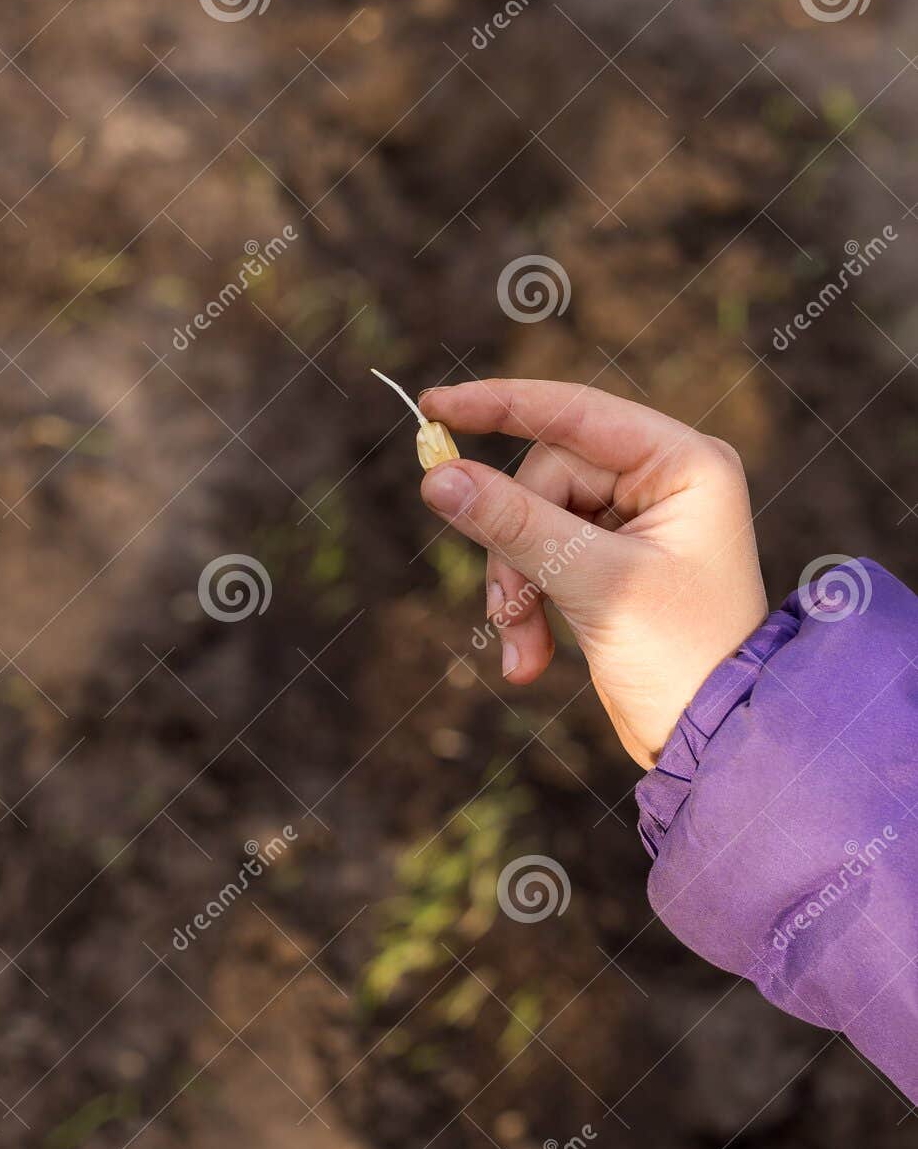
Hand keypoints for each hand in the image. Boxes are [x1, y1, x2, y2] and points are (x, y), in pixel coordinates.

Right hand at [418, 379, 766, 769]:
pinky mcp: (610, 558)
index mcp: (684, 464)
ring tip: (522, 645)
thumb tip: (438, 477)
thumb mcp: (593, 584)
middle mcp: (663, 479)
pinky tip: (528, 657)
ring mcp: (636, 519)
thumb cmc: (682, 658)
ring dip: (517, 584)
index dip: (500, 406)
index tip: (434, 406)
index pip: (575, 413)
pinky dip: (528, 602)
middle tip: (507, 612)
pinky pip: (542, 554)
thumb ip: (514, 523)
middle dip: (517, 546)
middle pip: (545, 476)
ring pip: (534, 518)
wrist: (715, 742)